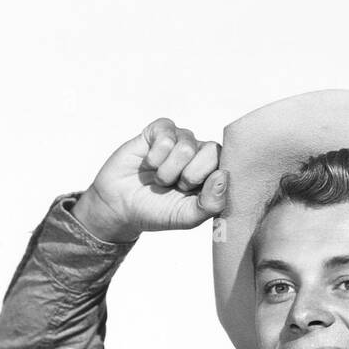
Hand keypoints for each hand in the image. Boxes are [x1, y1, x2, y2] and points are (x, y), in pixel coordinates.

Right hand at [72, 117, 226, 242]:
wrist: (121, 206)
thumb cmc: (157, 212)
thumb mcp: (188, 217)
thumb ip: (211, 203)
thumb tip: (223, 176)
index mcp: (212, 173)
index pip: (228, 164)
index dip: (211, 180)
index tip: (194, 195)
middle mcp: (199, 153)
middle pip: (212, 150)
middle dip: (190, 176)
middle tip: (177, 187)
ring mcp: (179, 139)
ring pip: (186, 146)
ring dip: (168, 171)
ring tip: (160, 179)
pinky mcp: (158, 130)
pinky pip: (165, 136)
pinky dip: (154, 157)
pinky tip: (149, 165)